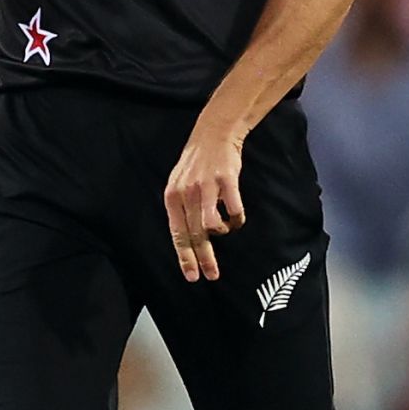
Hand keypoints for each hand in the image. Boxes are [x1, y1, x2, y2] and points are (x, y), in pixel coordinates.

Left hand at [163, 118, 245, 281]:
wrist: (213, 133)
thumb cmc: (196, 162)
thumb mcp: (179, 184)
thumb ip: (181, 209)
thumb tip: (187, 238)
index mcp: (173, 197)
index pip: (177, 234)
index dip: (184, 257)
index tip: (192, 276)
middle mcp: (187, 194)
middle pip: (195, 235)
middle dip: (204, 258)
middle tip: (212, 275)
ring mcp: (207, 187)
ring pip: (212, 225)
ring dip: (222, 232)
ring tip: (226, 228)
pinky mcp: (226, 181)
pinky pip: (233, 210)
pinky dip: (236, 219)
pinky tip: (236, 218)